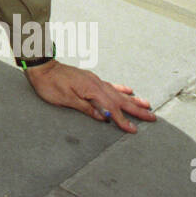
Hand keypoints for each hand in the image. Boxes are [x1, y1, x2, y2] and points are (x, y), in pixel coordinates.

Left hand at [24, 61, 155, 132]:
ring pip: (118, 92)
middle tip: (153, 117)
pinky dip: (121, 89)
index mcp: (91, 90)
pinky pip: (110, 85)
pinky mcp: (91, 79)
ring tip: (147, 105)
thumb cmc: (50, 84)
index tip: (134, 130)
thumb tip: (104, 118)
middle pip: (120, 99)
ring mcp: (94, 80)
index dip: (122, 120)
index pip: (111, 108)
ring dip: (133, 100)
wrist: (42, 67)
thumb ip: (86, 108)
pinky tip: (129, 90)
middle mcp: (96, 84)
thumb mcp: (65, 100)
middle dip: (137, 109)